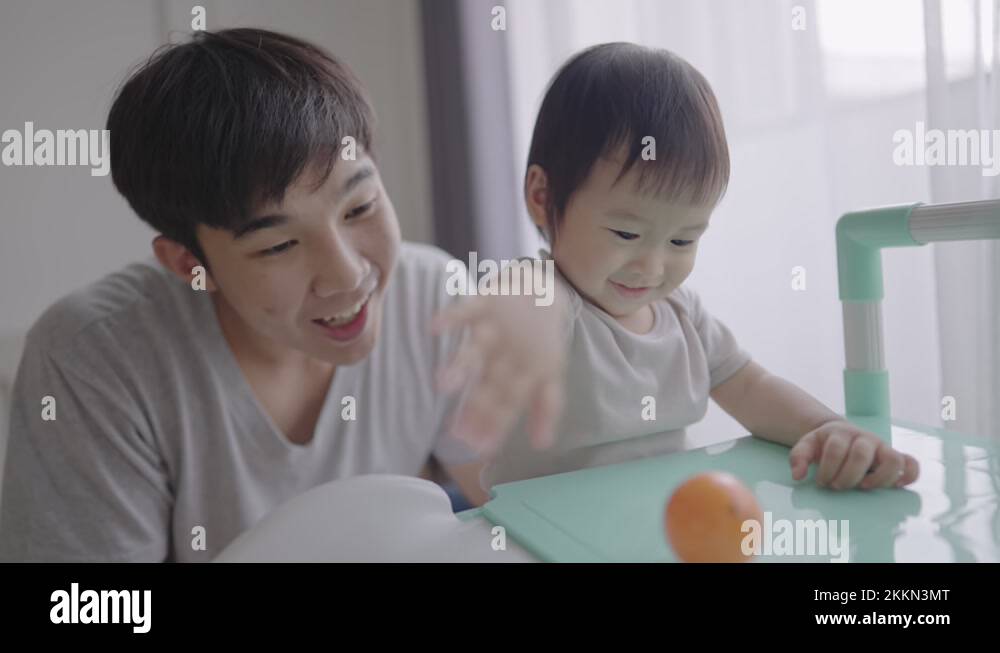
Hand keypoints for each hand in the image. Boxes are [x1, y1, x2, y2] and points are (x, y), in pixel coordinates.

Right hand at [431, 291, 566, 456]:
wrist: (547, 288)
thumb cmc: (542, 339)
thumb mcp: (551, 373)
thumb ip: (546, 407)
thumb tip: (542, 444)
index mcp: (530, 371)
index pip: (511, 403)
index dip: (496, 425)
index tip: (479, 447)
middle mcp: (513, 352)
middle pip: (492, 384)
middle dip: (476, 409)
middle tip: (456, 434)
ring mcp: (499, 328)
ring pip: (478, 350)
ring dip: (462, 366)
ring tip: (443, 386)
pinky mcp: (487, 303)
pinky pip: (468, 310)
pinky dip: (451, 317)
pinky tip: (434, 328)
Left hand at [788, 419, 919, 489]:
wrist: (840, 434)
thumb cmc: (823, 445)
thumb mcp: (806, 446)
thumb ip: (798, 457)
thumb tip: (798, 476)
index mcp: (840, 433)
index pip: (835, 449)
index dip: (827, 469)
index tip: (822, 482)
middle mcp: (864, 438)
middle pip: (861, 454)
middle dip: (847, 476)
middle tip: (838, 485)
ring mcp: (882, 447)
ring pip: (892, 458)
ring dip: (878, 478)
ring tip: (864, 486)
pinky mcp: (894, 457)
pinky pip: (911, 464)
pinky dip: (908, 476)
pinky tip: (896, 486)